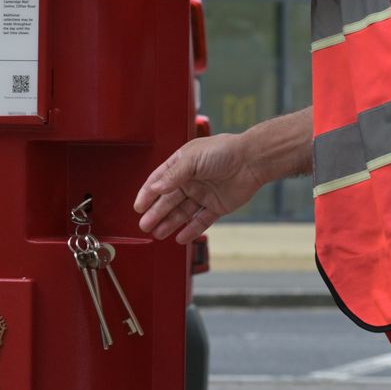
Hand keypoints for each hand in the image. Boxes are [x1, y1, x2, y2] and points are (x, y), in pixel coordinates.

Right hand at [133, 133, 269, 243]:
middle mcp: (191, 180)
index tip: (138, 207)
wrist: (251, 160)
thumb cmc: (223, 151)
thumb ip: (173, 175)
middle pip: (169, 200)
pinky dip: (191, 230)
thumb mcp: (192, 159)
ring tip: (158, 234)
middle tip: (145, 226)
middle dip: (156, 213)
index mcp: (182, 165)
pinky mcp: (217, 206)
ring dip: (170, 223)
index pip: (159, 181)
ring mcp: (203, 194)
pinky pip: (201, 220)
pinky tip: (180, 238)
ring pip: (183, 213)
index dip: (148, 194)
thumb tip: (155, 188)